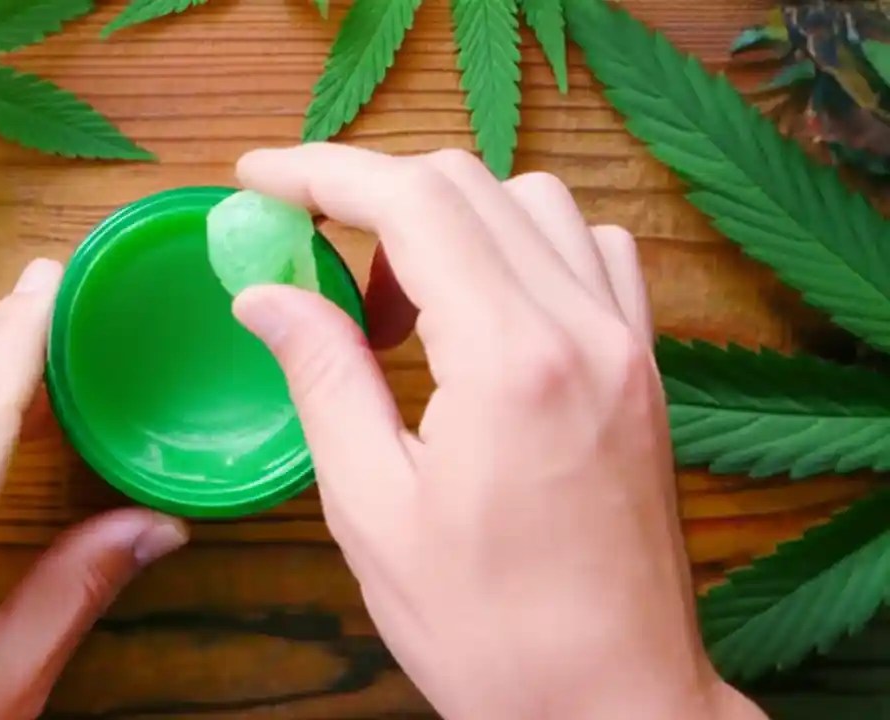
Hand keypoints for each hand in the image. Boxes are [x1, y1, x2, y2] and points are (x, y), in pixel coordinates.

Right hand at [232, 145, 765, 719]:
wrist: (612, 703)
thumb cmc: (489, 631)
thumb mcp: (374, 509)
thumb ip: (323, 378)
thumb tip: (266, 294)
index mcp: (509, 361)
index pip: (411, 202)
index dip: (321, 173)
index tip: (257, 178)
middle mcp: (582, 328)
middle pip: (469, 184)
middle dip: (370, 195)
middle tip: (309, 255)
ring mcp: (626, 344)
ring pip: (532, 203)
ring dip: (446, 222)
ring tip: (397, 308)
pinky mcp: (644, 369)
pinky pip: (589, 252)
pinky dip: (521, 247)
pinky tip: (482, 312)